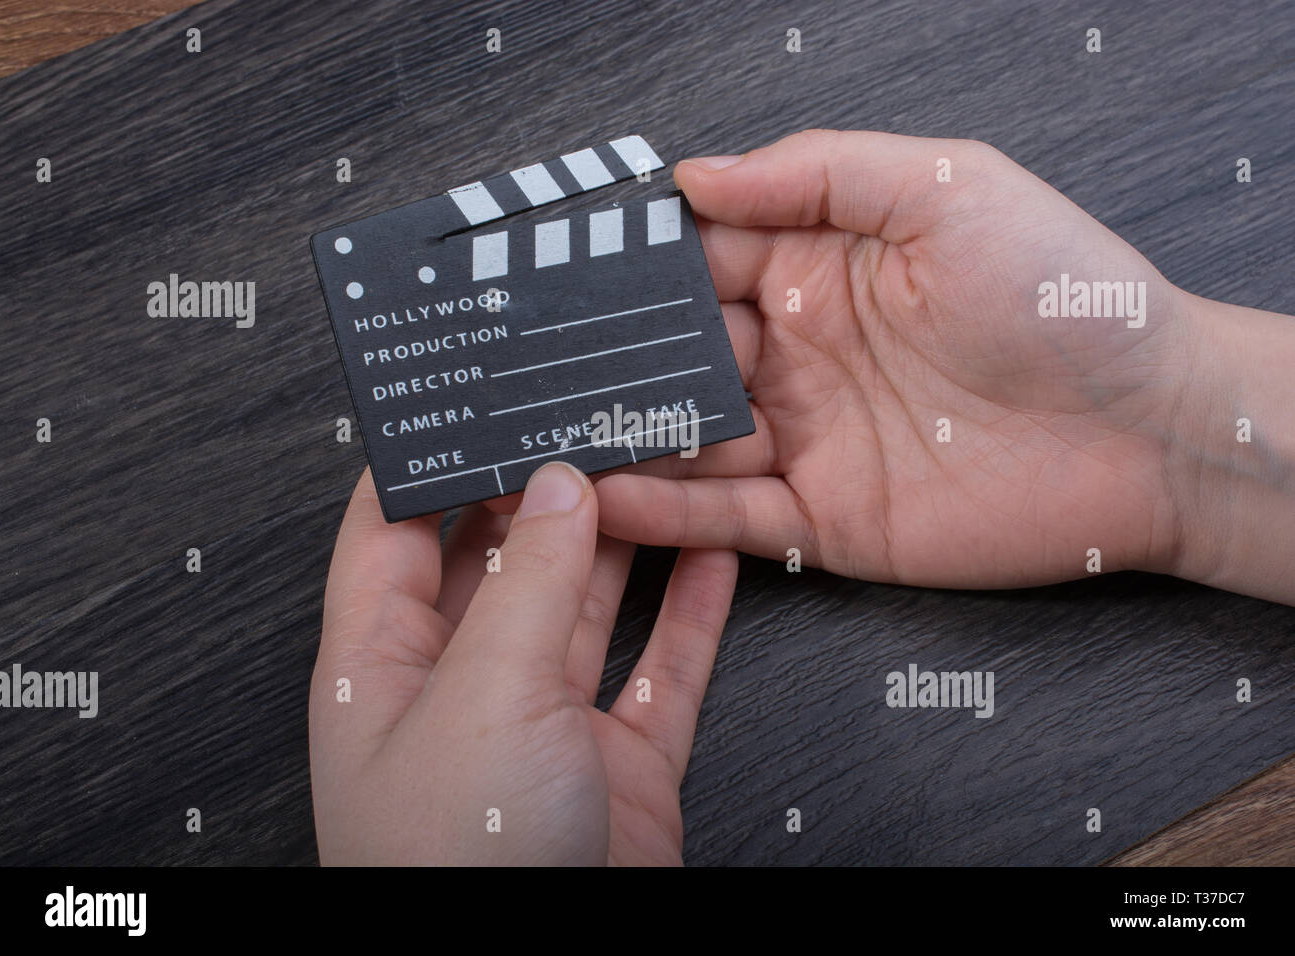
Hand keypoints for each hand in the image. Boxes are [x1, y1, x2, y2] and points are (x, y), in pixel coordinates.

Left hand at [309, 462, 737, 864]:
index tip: (478, 403)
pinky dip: (688, 613)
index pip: (393, 533)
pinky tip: (707, 559)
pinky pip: (659, 669)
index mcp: (383, 668)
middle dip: (545, 490)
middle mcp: (462, 689)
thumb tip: (559, 487)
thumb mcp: (482, 696)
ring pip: (585, 606)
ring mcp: (543, 727)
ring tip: (655, 465)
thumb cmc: (456, 868)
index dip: (432, 465)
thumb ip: (526, 584)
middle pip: (502, 559)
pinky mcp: (617, 766)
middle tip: (590, 422)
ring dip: (623, 540)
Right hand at [595, 128, 1201, 588]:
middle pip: (678, 353)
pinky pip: (726, 518)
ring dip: (618, 437)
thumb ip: (818, 175)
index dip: (631, 263)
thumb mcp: (946, 189)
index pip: (701, 260)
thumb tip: (695, 176)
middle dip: (606, 357)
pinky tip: (607, 497)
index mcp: (822, 268)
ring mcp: (808, 438)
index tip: (558, 268)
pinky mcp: (824, 519)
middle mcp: (801, 354)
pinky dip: (665, 512)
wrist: (1153, 430)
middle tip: (526, 362)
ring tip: (539, 435)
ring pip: (687, 439)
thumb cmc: (1067, 298)